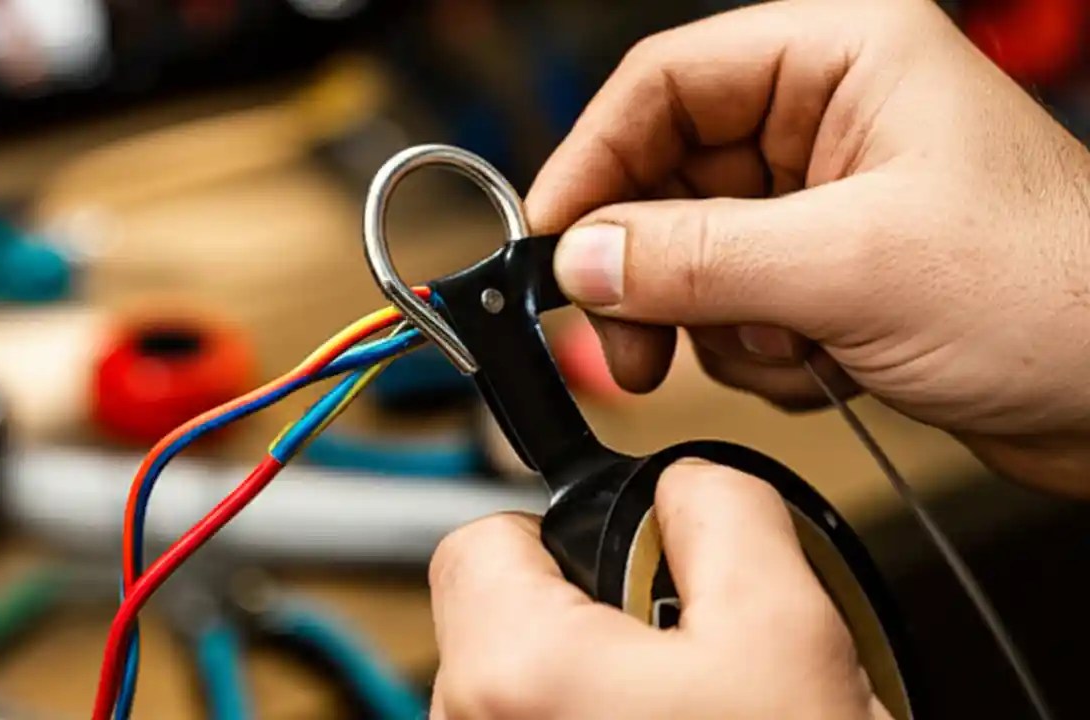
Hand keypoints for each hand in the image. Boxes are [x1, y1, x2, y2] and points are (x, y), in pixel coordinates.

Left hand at [428, 459, 891, 719]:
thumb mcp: (786, 627)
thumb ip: (719, 510)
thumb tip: (683, 482)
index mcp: (512, 672)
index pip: (475, 541)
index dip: (556, 537)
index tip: (615, 566)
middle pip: (491, 618)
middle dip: (579, 616)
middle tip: (671, 658)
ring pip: (513, 687)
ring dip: (585, 686)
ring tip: (678, 718)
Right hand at [528, 0, 1089, 494]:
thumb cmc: (1061, 293)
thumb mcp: (854, 267)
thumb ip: (699, 258)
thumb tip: (582, 258)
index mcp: (840, 60)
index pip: (665, 83)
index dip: (594, 157)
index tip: (550, 237)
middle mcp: (825, 122)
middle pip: (666, 176)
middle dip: (650, 266)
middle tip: (628, 338)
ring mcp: (822, 205)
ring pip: (690, 255)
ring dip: (714, 322)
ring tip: (784, 350)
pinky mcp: (827, 277)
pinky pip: (731, 309)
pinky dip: (757, 353)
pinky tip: (826, 366)